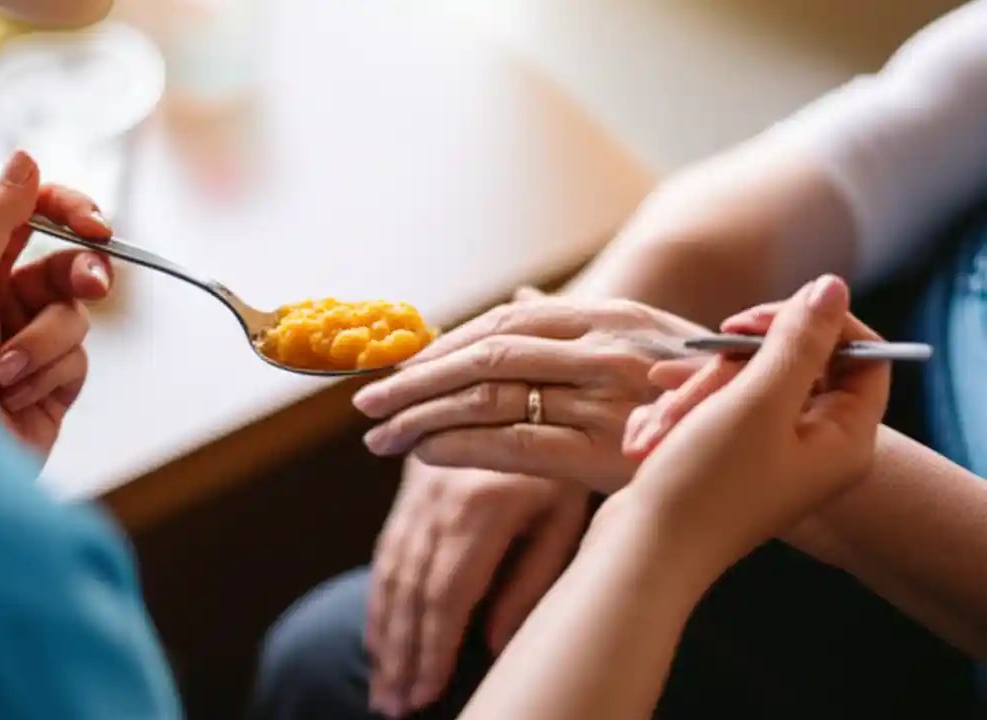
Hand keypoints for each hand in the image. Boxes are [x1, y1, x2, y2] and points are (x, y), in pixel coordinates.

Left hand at [0, 151, 113, 455]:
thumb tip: (25, 158)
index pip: (32, 217)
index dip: (68, 211)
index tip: (95, 223)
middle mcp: (3, 303)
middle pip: (70, 266)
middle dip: (83, 275)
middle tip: (91, 286)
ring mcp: (31, 345)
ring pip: (77, 318)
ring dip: (44, 344)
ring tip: (5, 372)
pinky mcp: (53, 387)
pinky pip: (79, 362)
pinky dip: (49, 376)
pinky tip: (16, 396)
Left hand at [353, 298, 705, 493]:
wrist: (773, 445)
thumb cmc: (697, 395)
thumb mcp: (642, 339)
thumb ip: (574, 321)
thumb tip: (521, 299)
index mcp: (607, 315)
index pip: (502, 324)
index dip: (442, 346)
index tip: (397, 365)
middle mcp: (602, 348)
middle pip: (483, 356)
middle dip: (414, 379)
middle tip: (363, 402)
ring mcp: (603, 398)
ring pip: (487, 399)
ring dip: (422, 417)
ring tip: (379, 437)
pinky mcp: (602, 451)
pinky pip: (512, 445)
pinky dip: (459, 448)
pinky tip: (424, 457)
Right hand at [366, 458, 589, 717]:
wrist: (525, 387)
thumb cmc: (565, 460)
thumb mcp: (566, 513)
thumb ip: (533, 576)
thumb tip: (494, 641)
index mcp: (484, 506)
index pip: (448, 592)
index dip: (434, 646)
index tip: (426, 692)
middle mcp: (441, 499)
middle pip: (410, 590)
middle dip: (399, 654)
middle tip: (393, 705)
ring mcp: (419, 492)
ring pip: (390, 573)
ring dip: (381, 634)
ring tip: (381, 685)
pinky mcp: (409, 491)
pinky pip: (386, 551)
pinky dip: (379, 600)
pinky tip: (377, 636)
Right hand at [610, 275, 889, 575]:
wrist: (643, 551)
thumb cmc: (706, 484)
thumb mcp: (756, 401)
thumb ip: (799, 340)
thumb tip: (831, 288)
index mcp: (843, 439)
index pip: (858, 354)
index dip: (809, 324)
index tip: (748, 320)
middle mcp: (813, 448)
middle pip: (787, 365)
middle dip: (724, 372)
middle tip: (685, 385)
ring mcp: (768, 455)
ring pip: (736, 387)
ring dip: (689, 399)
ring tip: (658, 432)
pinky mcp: (726, 461)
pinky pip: (707, 413)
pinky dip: (674, 420)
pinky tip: (647, 442)